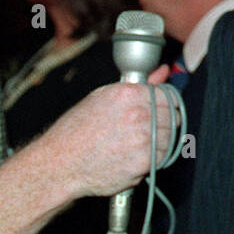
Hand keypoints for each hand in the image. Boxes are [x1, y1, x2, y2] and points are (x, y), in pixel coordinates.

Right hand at [38, 80, 180, 198]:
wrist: (60, 163)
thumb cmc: (77, 130)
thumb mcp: (104, 97)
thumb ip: (141, 84)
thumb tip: (164, 70)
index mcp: (130, 94)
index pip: (169, 96)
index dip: (166, 105)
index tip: (161, 111)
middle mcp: (139, 114)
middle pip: (172, 118)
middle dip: (163, 124)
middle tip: (144, 131)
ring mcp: (143, 139)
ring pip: (170, 138)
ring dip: (158, 142)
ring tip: (134, 145)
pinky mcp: (143, 162)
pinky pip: (162, 158)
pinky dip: (152, 159)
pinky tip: (132, 156)